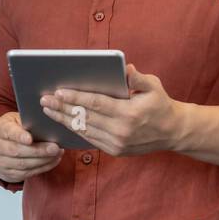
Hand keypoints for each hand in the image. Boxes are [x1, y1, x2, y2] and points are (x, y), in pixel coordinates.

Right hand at [0, 111, 61, 183]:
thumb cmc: (12, 128)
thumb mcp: (16, 120)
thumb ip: (27, 122)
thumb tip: (47, 127)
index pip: (8, 132)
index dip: (19, 136)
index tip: (30, 139)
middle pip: (17, 151)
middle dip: (38, 151)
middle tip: (55, 148)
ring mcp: (0, 162)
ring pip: (23, 165)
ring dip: (43, 160)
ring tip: (57, 154)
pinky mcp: (8, 174)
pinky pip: (27, 173)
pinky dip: (42, 167)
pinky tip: (52, 161)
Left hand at [40, 64, 181, 156]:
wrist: (173, 132)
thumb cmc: (161, 105)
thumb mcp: (154, 87)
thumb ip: (138, 78)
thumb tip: (125, 68)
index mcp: (129, 113)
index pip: (96, 104)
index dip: (76, 98)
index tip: (59, 92)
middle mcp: (121, 131)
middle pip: (85, 117)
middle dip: (63, 108)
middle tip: (45, 100)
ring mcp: (117, 143)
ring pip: (84, 130)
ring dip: (64, 120)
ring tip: (49, 110)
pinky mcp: (114, 150)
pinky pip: (90, 139)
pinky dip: (75, 130)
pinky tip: (63, 121)